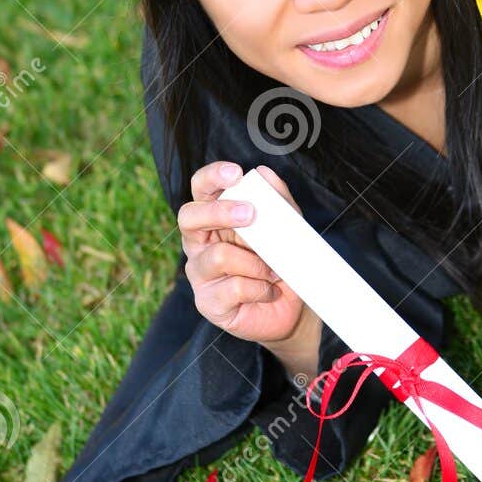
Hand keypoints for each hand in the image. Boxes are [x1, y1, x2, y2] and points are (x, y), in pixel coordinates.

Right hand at [178, 160, 317, 346]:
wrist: (292, 307)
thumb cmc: (281, 260)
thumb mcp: (286, 225)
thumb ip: (277, 200)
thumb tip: (263, 173)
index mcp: (213, 219)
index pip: (200, 190)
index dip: (212, 177)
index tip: (235, 173)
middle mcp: (199, 244)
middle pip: (189, 217)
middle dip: (220, 212)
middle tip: (250, 214)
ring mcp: (200, 274)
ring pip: (219, 256)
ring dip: (255, 261)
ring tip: (273, 270)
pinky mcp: (208, 303)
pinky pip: (233, 287)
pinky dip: (260, 287)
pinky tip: (269, 290)